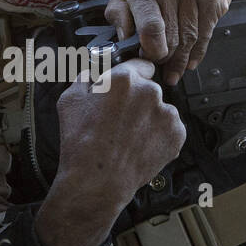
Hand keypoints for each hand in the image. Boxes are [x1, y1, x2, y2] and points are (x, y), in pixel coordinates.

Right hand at [34, 59, 186, 245]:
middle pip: (149, 89)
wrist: (97, 180)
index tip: (129, 85)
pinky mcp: (177, 135)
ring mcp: (166, 114)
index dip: (132, 76)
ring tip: (129, 137)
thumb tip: (93, 74)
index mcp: (124, 79)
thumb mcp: (69, 100)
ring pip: (160, 110)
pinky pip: (170, 129)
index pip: (140, 64)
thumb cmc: (81, 144)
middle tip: (121, 120)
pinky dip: (159, 136)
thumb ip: (85, 78)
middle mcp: (150, 92)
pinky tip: (140, 145)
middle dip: (138, 100)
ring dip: (149, 119)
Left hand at [104, 0, 245, 85]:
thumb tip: (122, 39)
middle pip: (169, 38)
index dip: (149, 51)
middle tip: (160, 65)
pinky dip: (197, 53)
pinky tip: (190, 60)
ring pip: (188, 39)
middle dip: (163, 57)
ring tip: (174, 70)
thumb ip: (118, 11)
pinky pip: (205, 35)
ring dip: (180, 60)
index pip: (148, 28)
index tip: (146, 58)